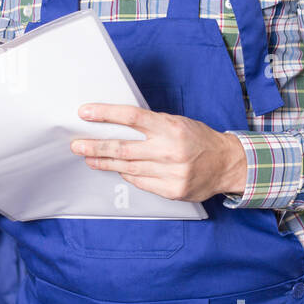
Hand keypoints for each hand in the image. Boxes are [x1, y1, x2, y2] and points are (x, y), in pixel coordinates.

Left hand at [70, 104, 247, 201]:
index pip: (131, 117)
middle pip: (122, 148)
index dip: (105, 114)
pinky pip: (140, 182)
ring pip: (127, 168)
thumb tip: (116, 124)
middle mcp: (169, 150)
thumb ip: (150, 125)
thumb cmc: (198, 139)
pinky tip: (117, 169)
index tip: (85, 113)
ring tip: (89, 158)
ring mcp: (170, 172)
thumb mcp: (176, 122)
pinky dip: (127, 175)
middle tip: (76, 145)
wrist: (226, 164)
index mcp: (170, 127)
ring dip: (104, 162)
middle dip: (95, 146)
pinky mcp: (171, 190)